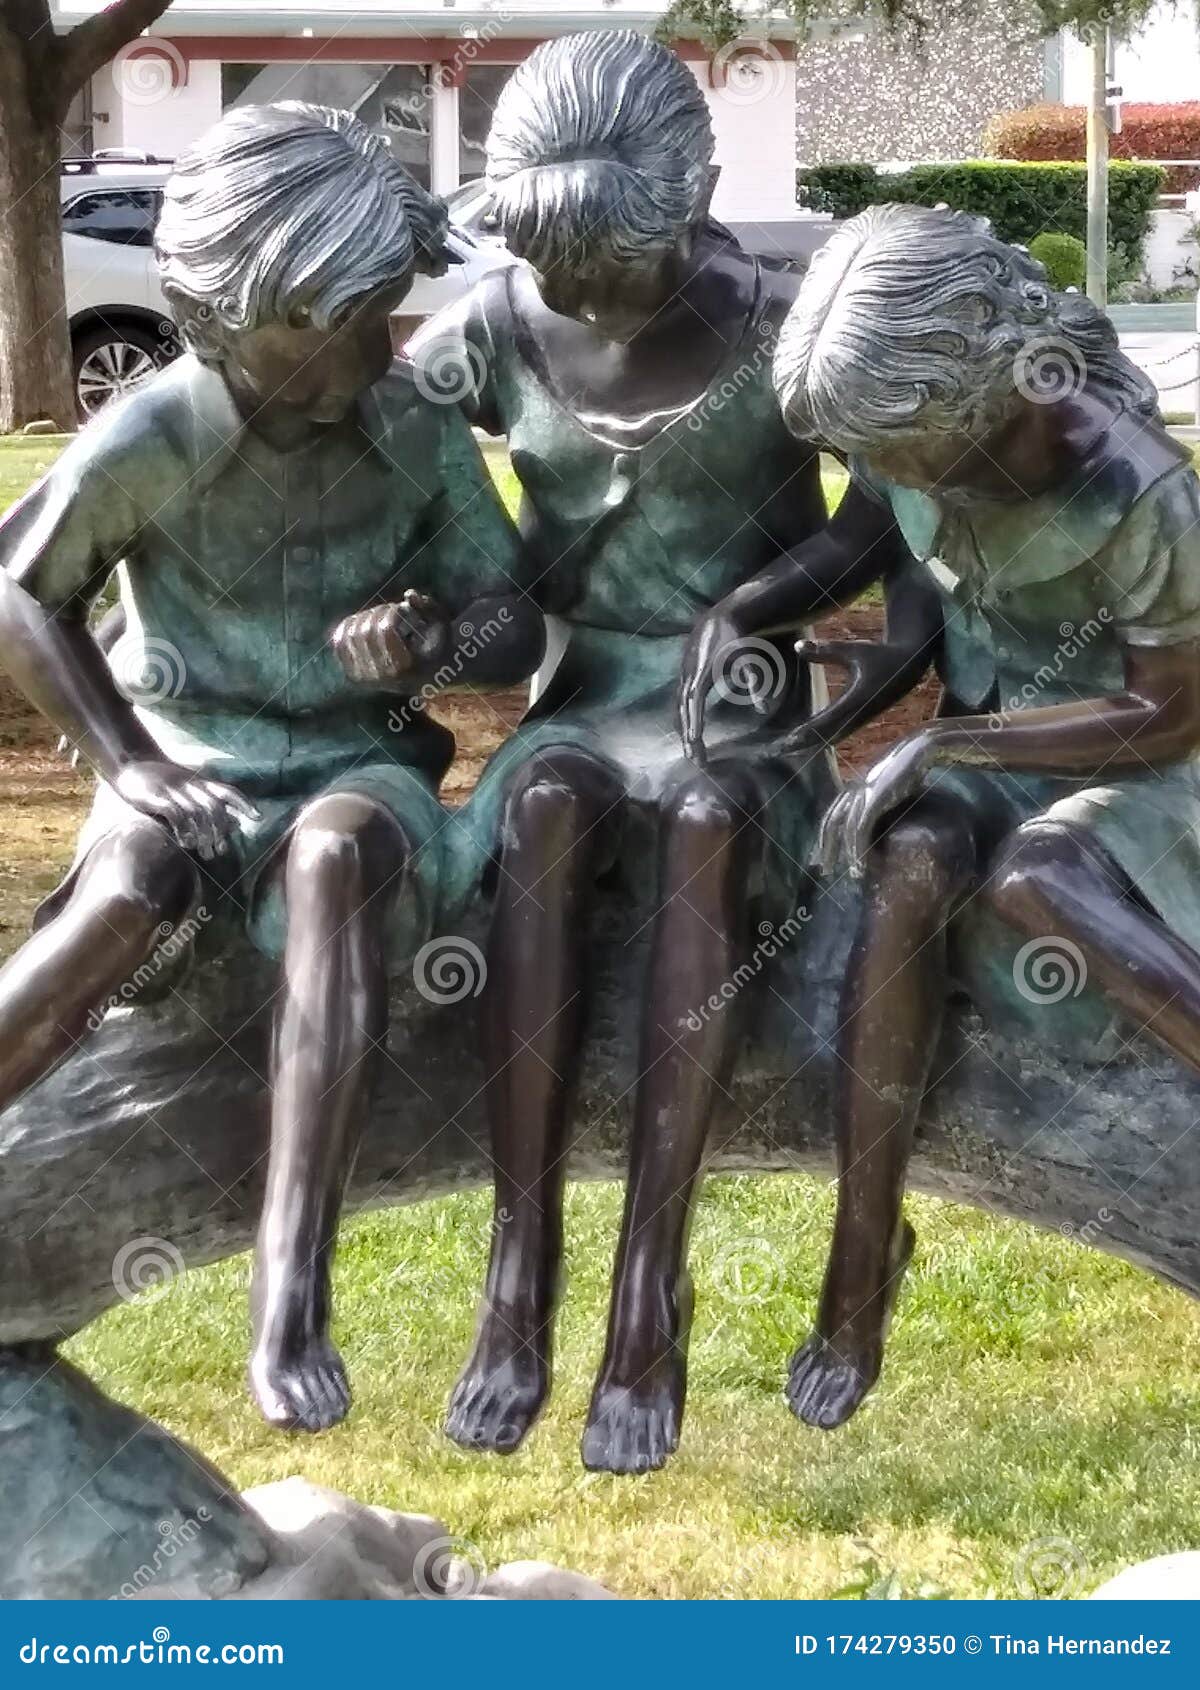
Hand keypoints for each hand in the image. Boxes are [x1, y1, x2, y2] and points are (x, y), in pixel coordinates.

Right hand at [113, 760, 258, 861]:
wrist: (132, 767)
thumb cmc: (165, 784)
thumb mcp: (192, 790)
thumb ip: (213, 805)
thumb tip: (238, 824)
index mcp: (202, 782)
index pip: (228, 791)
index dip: (244, 803)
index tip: (258, 817)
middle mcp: (191, 785)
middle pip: (214, 806)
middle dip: (220, 829)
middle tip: (221, 850)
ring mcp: (173, 790)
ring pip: (197, 812)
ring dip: (204, 835)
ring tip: (205, 853)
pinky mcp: (156, 797)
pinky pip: (175, 814)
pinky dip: (183, 830)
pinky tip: (186, 843)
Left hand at [331, 591, 449, 686]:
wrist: (428, 680)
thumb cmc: (435, 648)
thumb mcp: (441, 627)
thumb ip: (430, 608)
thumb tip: (409, 594)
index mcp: (405, 668)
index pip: (386, 630)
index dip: (392, 611)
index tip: (402, 608)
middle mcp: (382, 677)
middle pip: (366, 630)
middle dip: (379, 611)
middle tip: (391, 610)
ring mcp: (365, 678)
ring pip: (351, 635)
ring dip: (365, 616)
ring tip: (379, 616)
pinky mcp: (354, 675)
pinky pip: (339, 644)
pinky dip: (346, 626)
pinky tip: (360, 620)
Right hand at [679, 608, 775, 764]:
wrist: (722, 616)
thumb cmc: (737, 639)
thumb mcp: (748, 660)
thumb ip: (753, 683)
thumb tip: (764, 708)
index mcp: (701, 674)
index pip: (694, 705)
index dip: (693, 724)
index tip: (694, 744)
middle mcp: (688, 676)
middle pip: (682, 712)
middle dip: (687, 736)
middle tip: (695, 760)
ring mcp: (683, 675)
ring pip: (678, 708)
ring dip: (682, 729)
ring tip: (690, 751)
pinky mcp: (684, 674)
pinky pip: (679, 700)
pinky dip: (682, 717)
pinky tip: (686, 729)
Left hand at [769, 638, 916, 757]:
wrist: (909, 666)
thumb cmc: (881, 655)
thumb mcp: (854, 651)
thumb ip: (825, 650)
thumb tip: (796, 646)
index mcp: (855, 701)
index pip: (823, 723)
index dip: (802, 734)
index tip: (783, 742)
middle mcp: (856, 716)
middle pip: (822, 738)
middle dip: (797, 745)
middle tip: (771, 752)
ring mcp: (857, 721)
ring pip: (827, 740)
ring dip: (805, 745)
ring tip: (780, 750)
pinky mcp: (857, 720)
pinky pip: (833, 735)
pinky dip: (815, 740)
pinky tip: (800, 743)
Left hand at [814, 732, 933, 878]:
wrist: (920, 746)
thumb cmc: (911, 766)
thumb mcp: (891, 785)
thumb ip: (881, 801)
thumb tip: (883, 820)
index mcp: (855, 786)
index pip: (834, 814)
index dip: (826, 835)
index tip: (823, 854)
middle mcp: (854, 789)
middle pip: (832, 821)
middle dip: (826, 847)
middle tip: (824, 869)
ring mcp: (863, 792)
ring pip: (844, 828)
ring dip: (846, 853)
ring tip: (852, 874)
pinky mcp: (875, 797)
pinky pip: (861, 827)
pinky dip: (859, 847)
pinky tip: (861, 862)